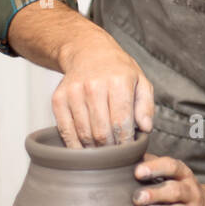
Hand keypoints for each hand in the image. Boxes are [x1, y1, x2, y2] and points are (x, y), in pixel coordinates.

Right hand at [52, 29, 153, 147]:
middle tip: (115, 154)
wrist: (87, 51)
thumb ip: (146, 106)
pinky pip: (65, 130)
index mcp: (118, 82)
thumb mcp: (140, 82)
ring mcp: (73, 93)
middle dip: (110, 149)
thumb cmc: (117, 70)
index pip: (121, 122)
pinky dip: (75, 145)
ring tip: (102, 150)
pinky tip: (84, 147)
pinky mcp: (58, 99)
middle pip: (101, 132)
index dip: (125, 142)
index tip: (128, 149)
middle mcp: (94, 86)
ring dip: (93, 149)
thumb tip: (145, 128)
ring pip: (84, 134)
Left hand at [133, 154, 204, 205]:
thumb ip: (155, 165)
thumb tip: (129, 154)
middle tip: (137, 197)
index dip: (156, 168)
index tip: (137, 172)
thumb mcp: (176, 176)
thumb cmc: (183, 193)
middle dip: (156, 193)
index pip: (173, 167)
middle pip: (175, 191)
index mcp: (184, 177)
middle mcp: (191, 194)